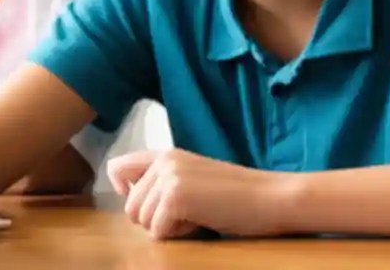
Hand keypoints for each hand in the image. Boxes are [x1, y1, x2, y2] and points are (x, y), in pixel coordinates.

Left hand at [107, 149, 287, 238]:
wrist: (271, 197)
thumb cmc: (238, 196)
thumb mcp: (195, 180)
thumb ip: (164, 182)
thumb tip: (132, 201)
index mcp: (167, 154)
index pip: (118, 167)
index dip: (122, 191)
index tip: (144, 205)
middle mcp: (164, 161)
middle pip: (130, 206)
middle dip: (153, 220)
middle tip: (186, 216)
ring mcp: (169, 177)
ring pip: (141, 220)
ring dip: (166, 228)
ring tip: (196, 217)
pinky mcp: (176, 197)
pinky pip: (157, 231)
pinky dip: (177, 235)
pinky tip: (200, 223)